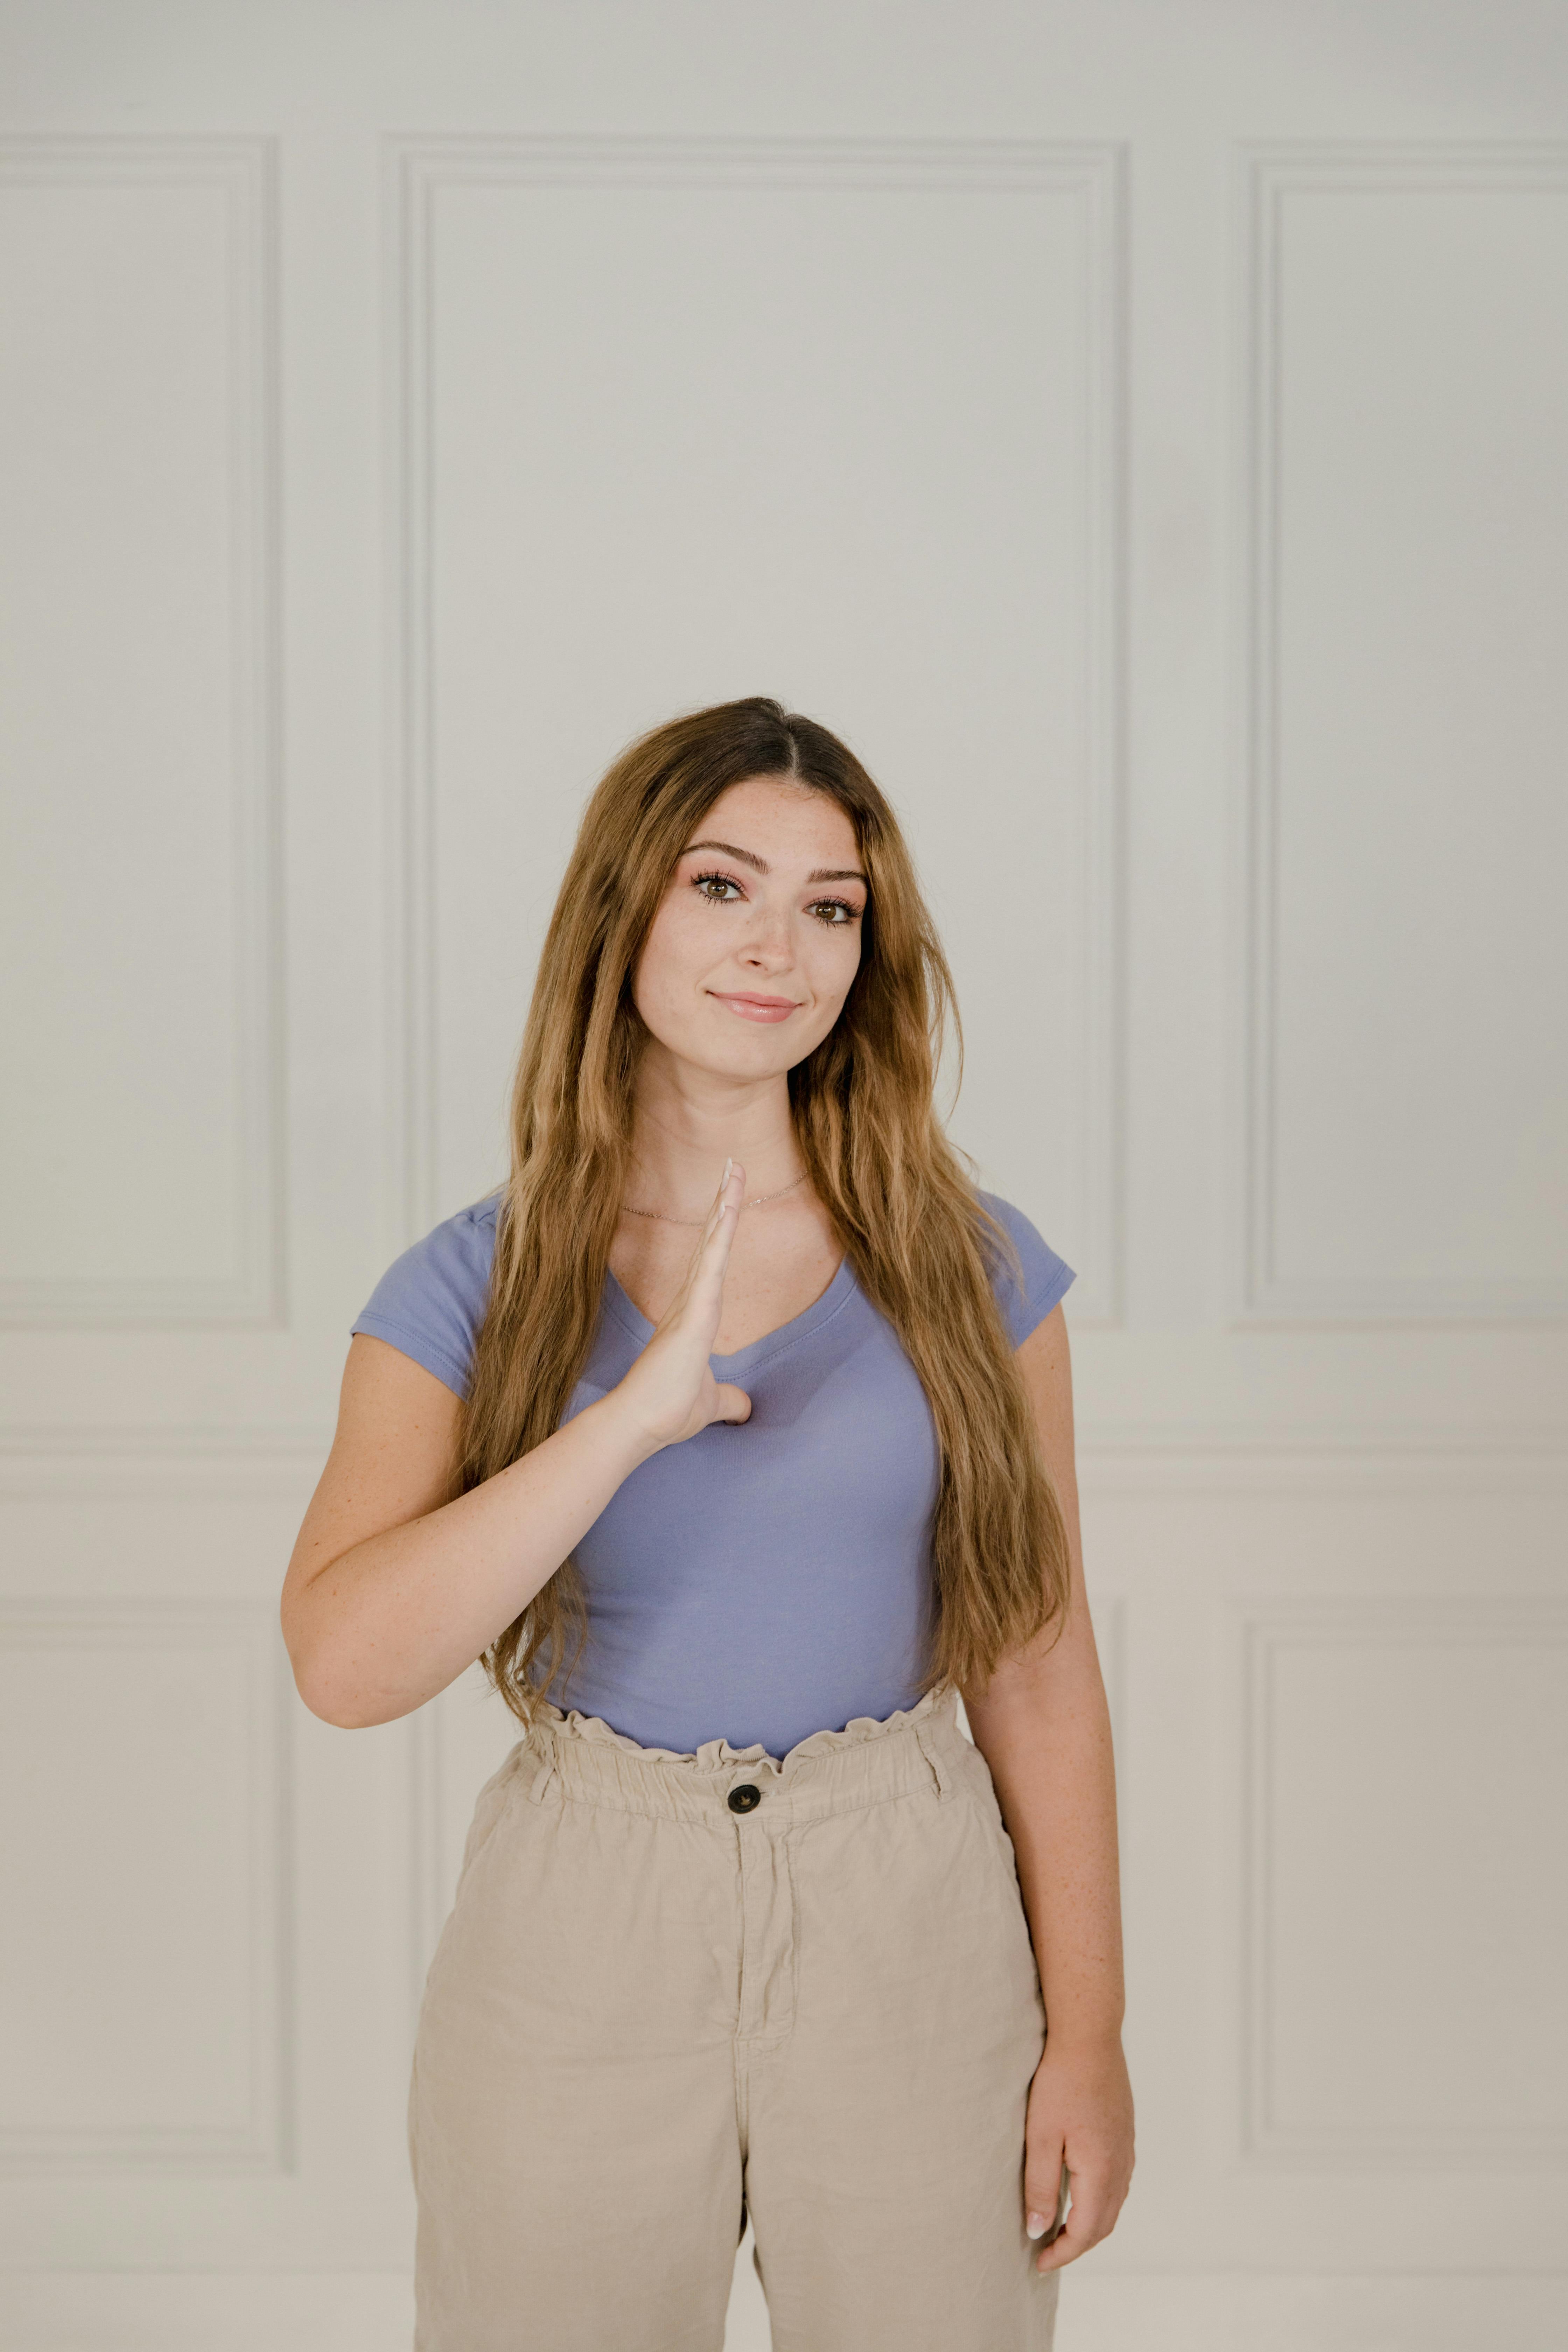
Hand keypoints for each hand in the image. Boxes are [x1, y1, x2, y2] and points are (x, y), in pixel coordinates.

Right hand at [612, 1158, 753, 1451]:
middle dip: (723, 1203)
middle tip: (733, 1166)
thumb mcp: (710, 1402)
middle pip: (712, 1242)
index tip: (728, 1199)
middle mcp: (690, 1302)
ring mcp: (690, 1305)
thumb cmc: (667, 1412)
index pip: (712, 1263)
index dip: (720, 1230)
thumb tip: (746, 1409)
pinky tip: (728, 1209)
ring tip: (735, 1169)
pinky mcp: (693, 1314)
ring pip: (713, 1244)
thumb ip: (730, 1400)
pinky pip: (712, 1266)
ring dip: (726, 1205)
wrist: (640, 1426)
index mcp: (694, 1315)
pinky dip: (721, 1236)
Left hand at [1022, 2032, 1133, 2271]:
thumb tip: (1038, 2230)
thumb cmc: (1060, 2082)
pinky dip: (1100, 2200)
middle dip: (1077, 2244)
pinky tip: (1080, 2193)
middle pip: (1104, 2223)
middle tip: (1048, 2252)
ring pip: (1114, 2203)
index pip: (1086, 2231)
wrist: (1089, 2036)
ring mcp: (1126, 2148)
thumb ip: (1041, 2186)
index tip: (1038, 2262)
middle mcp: (1121, 2164)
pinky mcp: (1124, 2132)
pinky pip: (1117, 2181)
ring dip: (1090, 2223)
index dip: (1062, 2252)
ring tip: (1061, 2227)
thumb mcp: (1041, 2136)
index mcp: (1101, 2171)